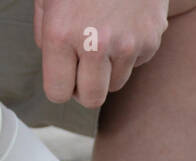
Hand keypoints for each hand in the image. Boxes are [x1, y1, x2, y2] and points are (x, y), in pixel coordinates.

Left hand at [34, 0, 169, 107]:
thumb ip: (45, 34)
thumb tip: (56, 68)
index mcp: (61, 34)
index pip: (58, 93)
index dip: (60, 86)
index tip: (64, 76)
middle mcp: (94, 44)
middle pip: (91, 98)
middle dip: (85, 89)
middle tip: (83, 70)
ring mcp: (127, 44)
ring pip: (115, 84)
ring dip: (108, 70)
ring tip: (104, 40)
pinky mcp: (150, 40)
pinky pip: (136, 63)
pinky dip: (129, 52)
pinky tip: (123, 25)